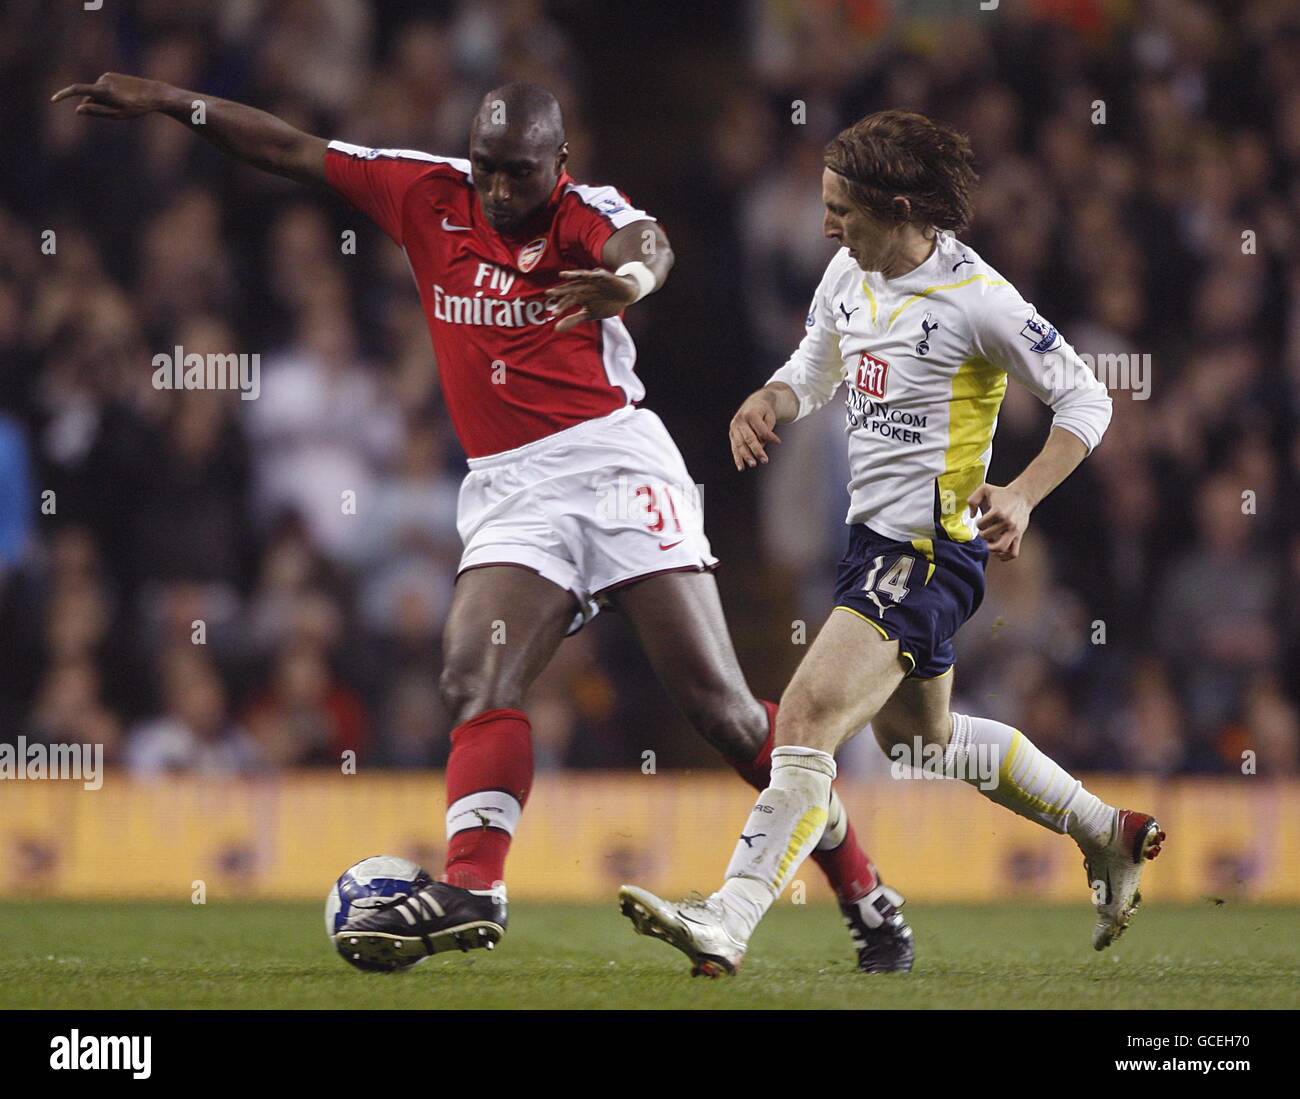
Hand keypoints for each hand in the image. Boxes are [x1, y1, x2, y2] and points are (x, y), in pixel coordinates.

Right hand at [51, 73, 167, 118]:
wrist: (154, 94)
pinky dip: (107, 95)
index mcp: (103, 90)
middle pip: (89, 96)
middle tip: (116, 112)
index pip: (77, 90)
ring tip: (123, 104)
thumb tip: (78, 109)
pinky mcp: (111, 75)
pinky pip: (102, 88)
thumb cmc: (137, 108)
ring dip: (102, 101)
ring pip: (95, 93)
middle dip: (94, 106)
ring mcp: (107, 76)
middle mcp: (103, 80)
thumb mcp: (117, 115)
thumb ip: (96, 111)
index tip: (53, 101)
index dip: (63, 95)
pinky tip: (123, 97)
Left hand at [544, 269, 639, 332]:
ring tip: (562, 275)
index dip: (560, 307)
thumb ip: (573, 320)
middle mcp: (584, 287)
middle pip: (570, 289)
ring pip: (581, 278)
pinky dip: (591, 275)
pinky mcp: (604, 277)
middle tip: (548, 293)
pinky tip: (586, 275)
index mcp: (579, 296)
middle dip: (560, 290)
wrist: (625, 296)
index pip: (567, 301)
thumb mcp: (589, 314)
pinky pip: (597, 275)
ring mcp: (593, 281)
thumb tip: (556, 329)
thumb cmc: (606, 303)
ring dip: (572, 276)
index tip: (554, 314)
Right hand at [729, 390, 781, 469]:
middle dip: (757, 450)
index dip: (770, 437)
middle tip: (765, 460)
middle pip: (749, 438)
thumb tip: (760, 447)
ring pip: (740, 444)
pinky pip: (734, 447)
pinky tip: (741, 467)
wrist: (754, 402)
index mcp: (750, 414)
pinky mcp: (732, 433)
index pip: (761, 429)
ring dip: (746, 456)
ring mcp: (734, 427)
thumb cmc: (765, 411)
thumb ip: (766, 431)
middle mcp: (740, 420)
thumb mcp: (769, 417)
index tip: (779, 442)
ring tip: (754, 464)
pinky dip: (738, 458)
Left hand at [967, 483, 1030, 560]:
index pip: (981, 524)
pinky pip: (1013, 552)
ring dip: (991, 548)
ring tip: (989, 543)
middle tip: (984, 531)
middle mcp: (1007, 522)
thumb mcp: (984, 489)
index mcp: (998, 511)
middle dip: (982, 534)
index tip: (982, 521)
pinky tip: (998, 552)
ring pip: (1001, 548)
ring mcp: (1014, 531)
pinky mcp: (1019, 536)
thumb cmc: (1003, 494)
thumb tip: (971, 515)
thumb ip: (972, 500)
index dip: (978, 523)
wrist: (1023, 496)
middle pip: (987, 536)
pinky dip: (1004, 556)